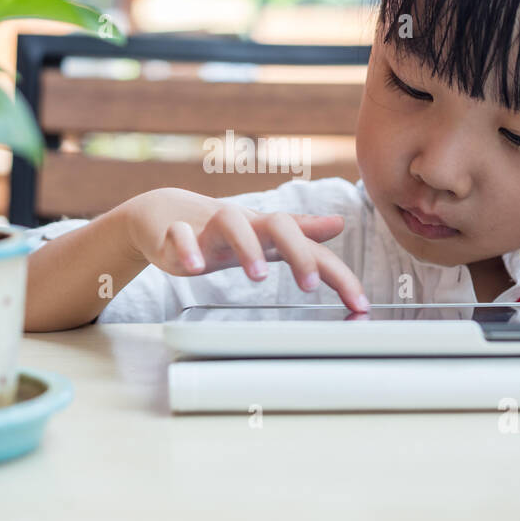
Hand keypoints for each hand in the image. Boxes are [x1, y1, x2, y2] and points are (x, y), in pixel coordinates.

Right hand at [118, 187, 370, 311]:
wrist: (159, 215)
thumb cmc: (217, 229)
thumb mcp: (260, 233)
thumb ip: (300, 232)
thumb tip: (339, 223)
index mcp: (265, 232)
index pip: (311, 247)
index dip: (337, 274)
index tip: (359, 305)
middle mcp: (243, 226)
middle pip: (277, 223)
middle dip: (298, 252)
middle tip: (308, 286)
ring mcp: (207, 228)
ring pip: (230, 222)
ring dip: (247, 246)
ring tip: (257, 276)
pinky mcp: (173, 233)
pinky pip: (179, 234)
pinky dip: (187, 247)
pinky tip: (196, 267)